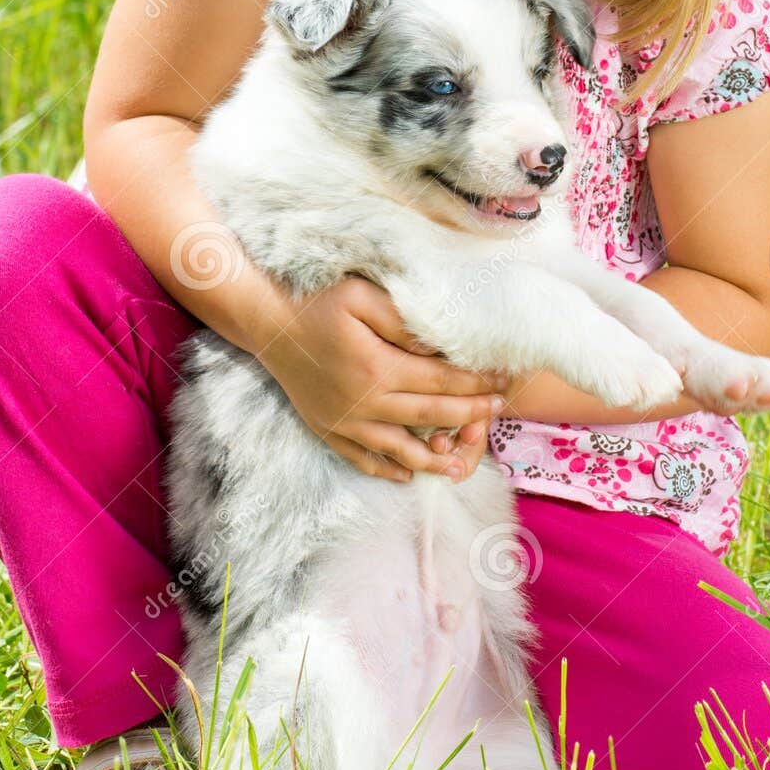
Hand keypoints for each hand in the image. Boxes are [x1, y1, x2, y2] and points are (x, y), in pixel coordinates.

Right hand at [255, 275, 507, 482]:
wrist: (266, 323)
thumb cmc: (317, 301)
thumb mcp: (361, 295)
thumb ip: (403, 319)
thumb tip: (438, 345)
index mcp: (378, 368)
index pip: (441, 379)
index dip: (476, 382)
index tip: (503, 380)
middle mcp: (364, 403)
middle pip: (430, 414)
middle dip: (470, 414)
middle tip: (499, 412)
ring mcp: (345, 422)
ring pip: (400, 448)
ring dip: (434, 458)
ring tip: (462, 465)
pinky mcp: (327, 429)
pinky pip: (362, 458)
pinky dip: (387, 469)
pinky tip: (405, 474)